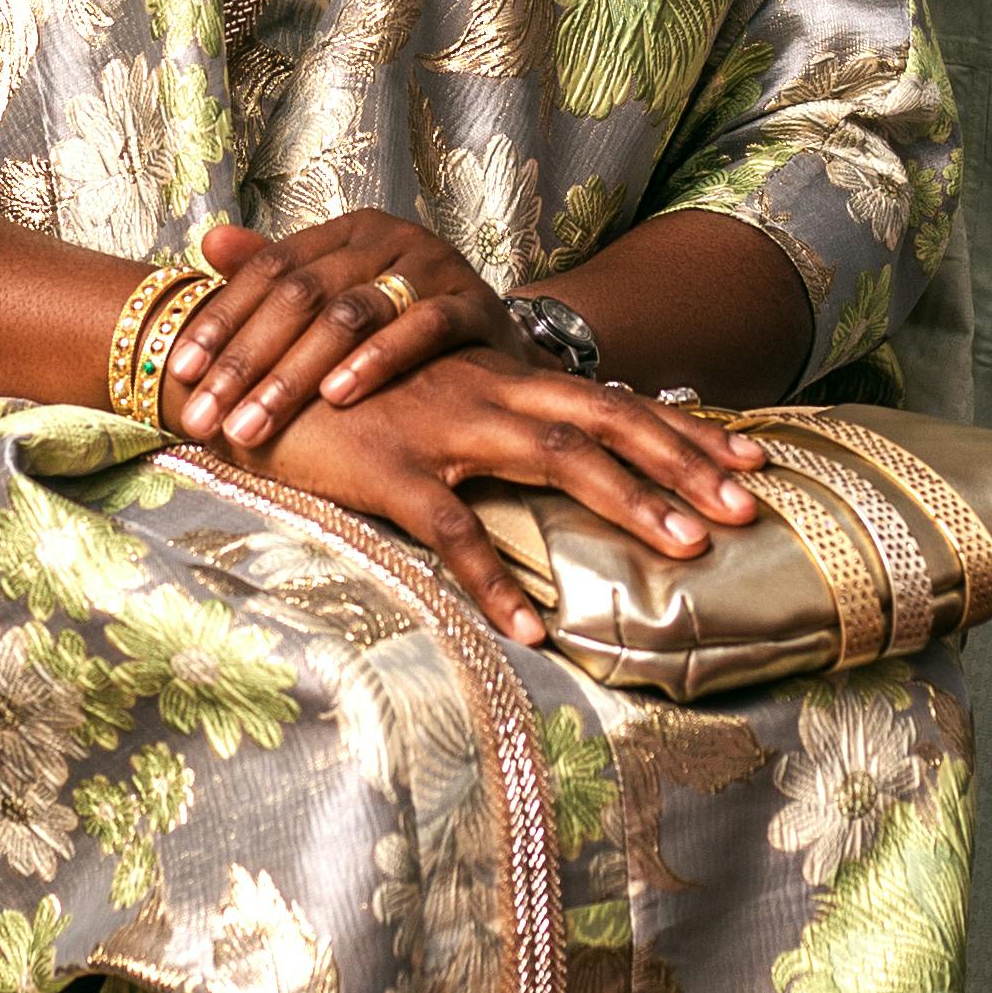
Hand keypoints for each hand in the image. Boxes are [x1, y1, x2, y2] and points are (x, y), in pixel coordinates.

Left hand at [160, 213, 510, 447]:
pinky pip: (422, 328)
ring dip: (295, 374)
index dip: (221, 321)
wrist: (501, 340)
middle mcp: (388, 236)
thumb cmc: (404, 322)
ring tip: (255, 422)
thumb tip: (207, 243)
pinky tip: (339, 395)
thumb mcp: (339, 296)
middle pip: (301, 295)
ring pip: (352, 314)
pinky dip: (378, 361)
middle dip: (245, 362)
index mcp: (347, 230)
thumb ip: (276, 273)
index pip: (268, 270)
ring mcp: (434, 265)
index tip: (178, 374)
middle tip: (205, 417)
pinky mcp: (475, 302)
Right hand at [251, 356, 767, 647]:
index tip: (751, 458)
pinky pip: (454, 531)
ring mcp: (442, 429)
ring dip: (627, 505)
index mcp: (499, 378)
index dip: (684, 428)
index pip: (612, 400)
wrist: (240, 366)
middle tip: (749, 504)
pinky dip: (494, 580)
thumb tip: (550, 445)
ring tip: (686, 552)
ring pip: (556, 462)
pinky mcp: (390, 471)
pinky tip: (533, 626)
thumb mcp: (424, 397)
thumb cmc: (337, 391)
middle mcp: (486, 394)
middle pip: (608, 422)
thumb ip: (487, 415)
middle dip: (685, 462)